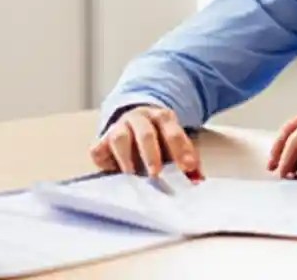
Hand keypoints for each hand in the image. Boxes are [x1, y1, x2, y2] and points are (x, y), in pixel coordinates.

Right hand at [89, 105, 203, 179]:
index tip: (188, 167)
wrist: (133, 123)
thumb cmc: (158, 140)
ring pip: (120, 138)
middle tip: (157, 174)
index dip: (180, 148)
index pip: (172, 130)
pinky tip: (111, 174)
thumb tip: (198, 180)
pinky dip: (104, 162)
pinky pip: (99, 150)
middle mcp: (139, 119)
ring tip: (132, 175)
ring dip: (127, 158)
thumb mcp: (174, 145)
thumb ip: (187, 161)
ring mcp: (118, 128)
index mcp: (162, 117)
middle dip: (151, 154)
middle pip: (145, 134)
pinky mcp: (101, 142)